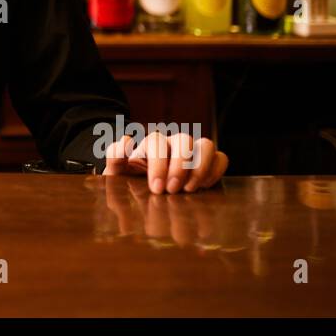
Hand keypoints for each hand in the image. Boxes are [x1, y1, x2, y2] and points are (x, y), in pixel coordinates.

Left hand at [102, 130, 227, 193]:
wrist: (141, 196)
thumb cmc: (129, 183)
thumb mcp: (116, 174)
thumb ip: (115, 158)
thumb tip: (126, 141)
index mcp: (150, 145)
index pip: (156, 141)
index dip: (158, 163)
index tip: (157, 189)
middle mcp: (173, 145)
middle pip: (184, 139)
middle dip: (180, 165)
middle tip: (173, 190)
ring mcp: (193, 152)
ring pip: (206, 144)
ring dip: (201, 168)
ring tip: (190, 190)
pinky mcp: (209, 164)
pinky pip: (221, 158)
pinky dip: (215, 172)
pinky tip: (203, 189)